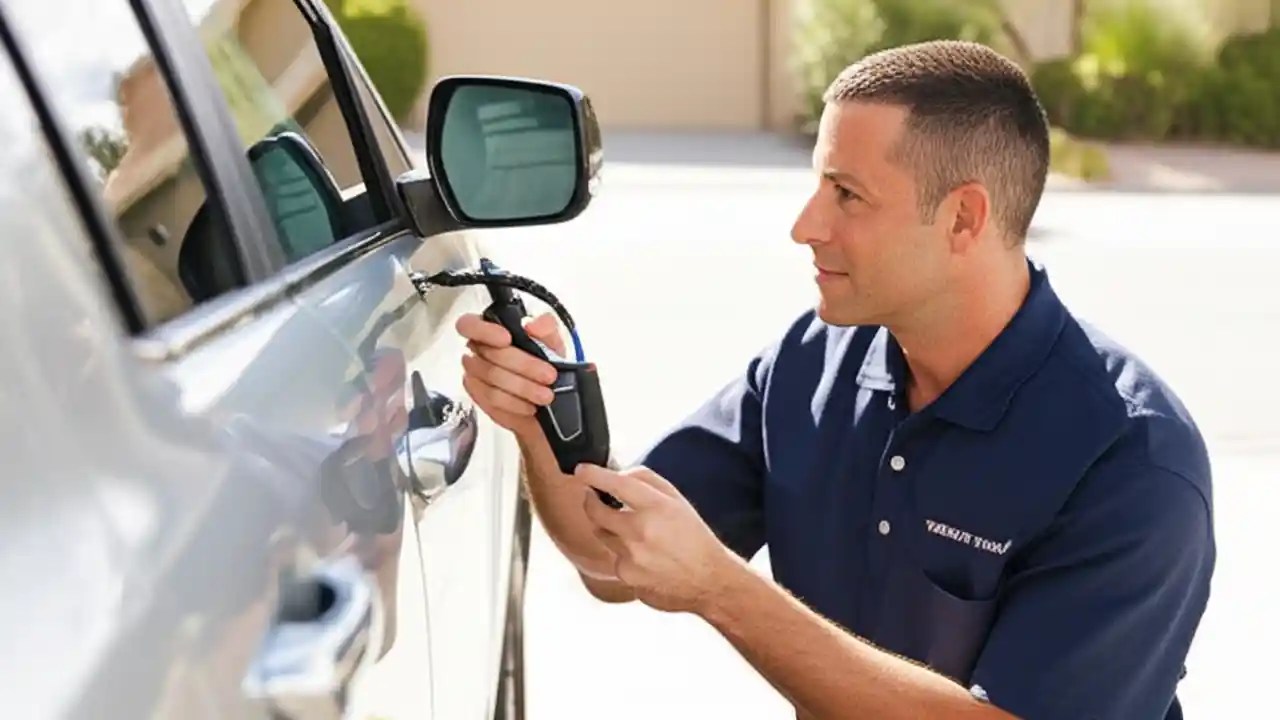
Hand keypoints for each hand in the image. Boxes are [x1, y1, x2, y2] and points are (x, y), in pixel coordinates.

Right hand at [457, 311, 564, 438]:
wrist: (549, 393)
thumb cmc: (546, 361)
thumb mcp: (552, 339)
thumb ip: (545, 326)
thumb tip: (531, 325)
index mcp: (490, 329)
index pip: (469, 325)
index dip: (485, 331)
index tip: (507, 339)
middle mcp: (478, 351)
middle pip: (489, 355)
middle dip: (524, 365)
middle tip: (548, 375)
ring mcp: (475, 375)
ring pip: (492, 379)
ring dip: (523, 387)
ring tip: (545, 394)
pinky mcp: (479, 398)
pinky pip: (492, 401)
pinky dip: (515, 403)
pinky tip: (530, 405)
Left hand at [574, 464, 742, 614]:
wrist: (708, 581)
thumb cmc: (694, 538)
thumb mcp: (677, 500)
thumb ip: (646, 481)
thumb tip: (617, 474)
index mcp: (657, 507)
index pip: (616, 483)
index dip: (593, 474)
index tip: (581, 470)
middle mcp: (641, 531)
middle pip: (595, 511)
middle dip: (590, 500)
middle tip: (593, 496)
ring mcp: (631, 557)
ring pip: (602, 534)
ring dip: (609, 528)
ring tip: (634, 531)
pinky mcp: (626, 576)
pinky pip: (613, 557)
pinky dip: (622, 553)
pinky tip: (644, 557)